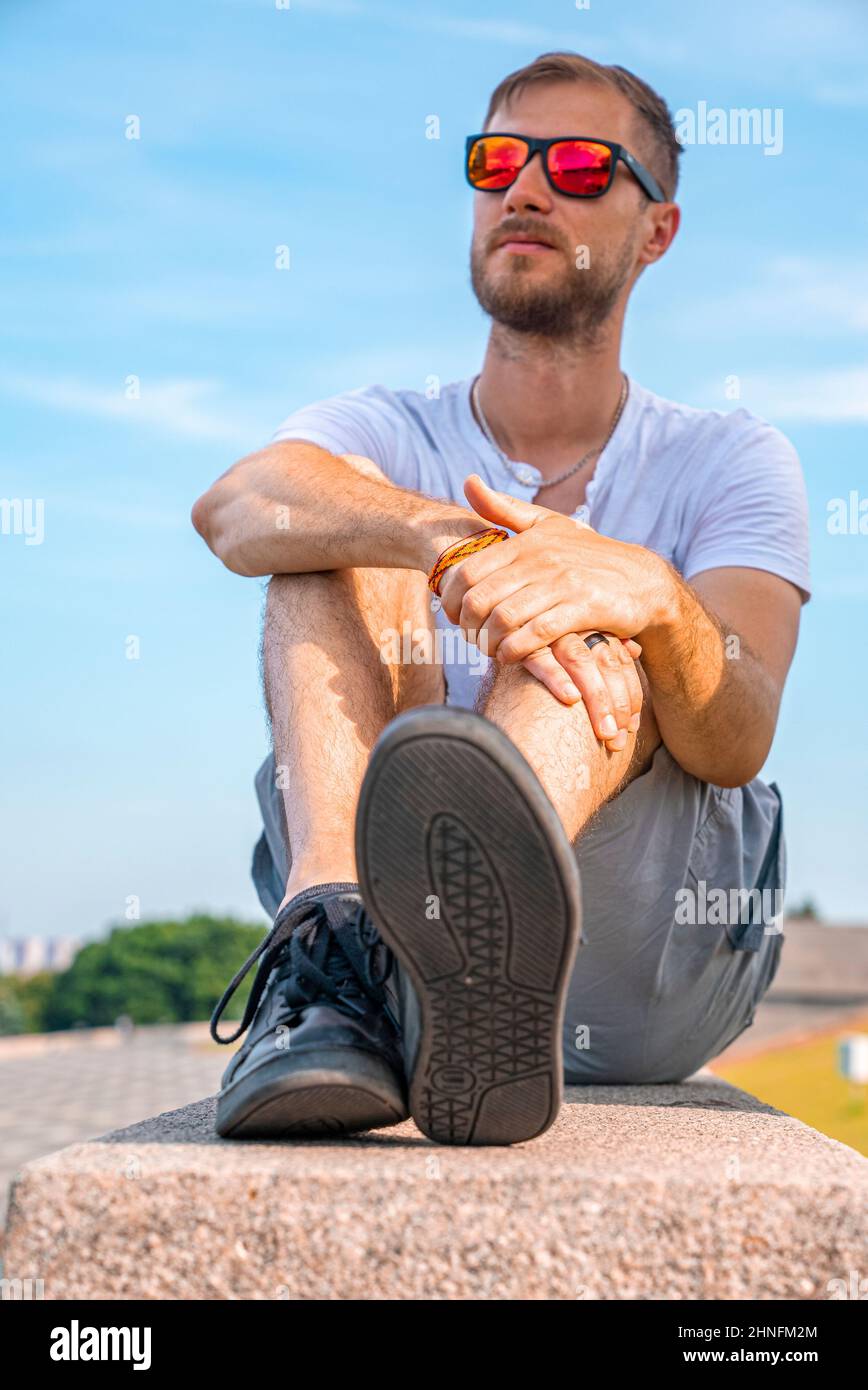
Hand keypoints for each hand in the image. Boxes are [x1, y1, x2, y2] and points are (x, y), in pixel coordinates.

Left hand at [439, 474, 672, 659]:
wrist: (643, 581)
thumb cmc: (588, 555)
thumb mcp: (548, 524)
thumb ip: (504, 508)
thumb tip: (467, 481)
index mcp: (526, 542)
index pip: (468, 571)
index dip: (451, 599)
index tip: (453, 616)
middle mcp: (541, 560)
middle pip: (481, 599)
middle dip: (467, 626)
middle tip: (470, 638)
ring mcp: (562, 584)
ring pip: (504, 619)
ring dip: (489, 642)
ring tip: (489, 649)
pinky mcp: (583, 608)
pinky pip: (536, 634)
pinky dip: (515, 651)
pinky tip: (511, 656)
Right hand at [521, 631, 643, 749]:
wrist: (495, 616)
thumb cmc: (541, 640)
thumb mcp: (577, 636)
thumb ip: (607, 644)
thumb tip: (635, 650)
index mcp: (590, 625)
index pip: (620, 661)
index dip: (630, 695)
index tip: (632, 727)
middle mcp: (573, 626)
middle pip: (606, 662)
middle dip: (618, 703)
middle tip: (619, 739)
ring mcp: (548, 632)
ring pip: (581, 662)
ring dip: (596, 699)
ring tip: (605, 732)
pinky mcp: (520, 641)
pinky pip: (542, 659)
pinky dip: (558, 678)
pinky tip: (571, 700)